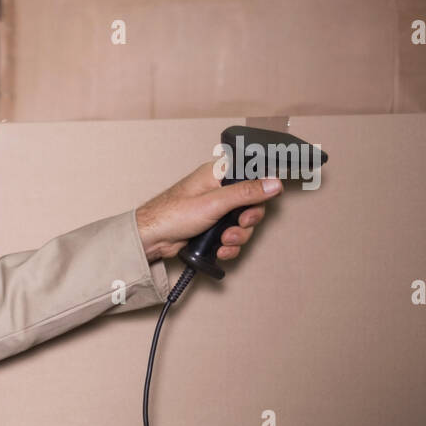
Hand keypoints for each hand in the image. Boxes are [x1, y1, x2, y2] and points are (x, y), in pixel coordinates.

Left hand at [135, 157, 281, 263]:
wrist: (152, 240)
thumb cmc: (172, 215)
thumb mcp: (215, 202)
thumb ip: (246, 193)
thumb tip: (273, 184)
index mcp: (218, 175)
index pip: (252, 176)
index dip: (261, 189)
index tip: (261, 201)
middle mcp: (219, 191)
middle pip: (252, 204)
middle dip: (247, 220)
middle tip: (240, 224)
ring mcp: (216, 211)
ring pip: (243, 224)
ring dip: (237, 236)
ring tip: (224, 241)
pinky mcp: (212, 229)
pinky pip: (232, 237)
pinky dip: (229, 246)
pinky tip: (220, 250)